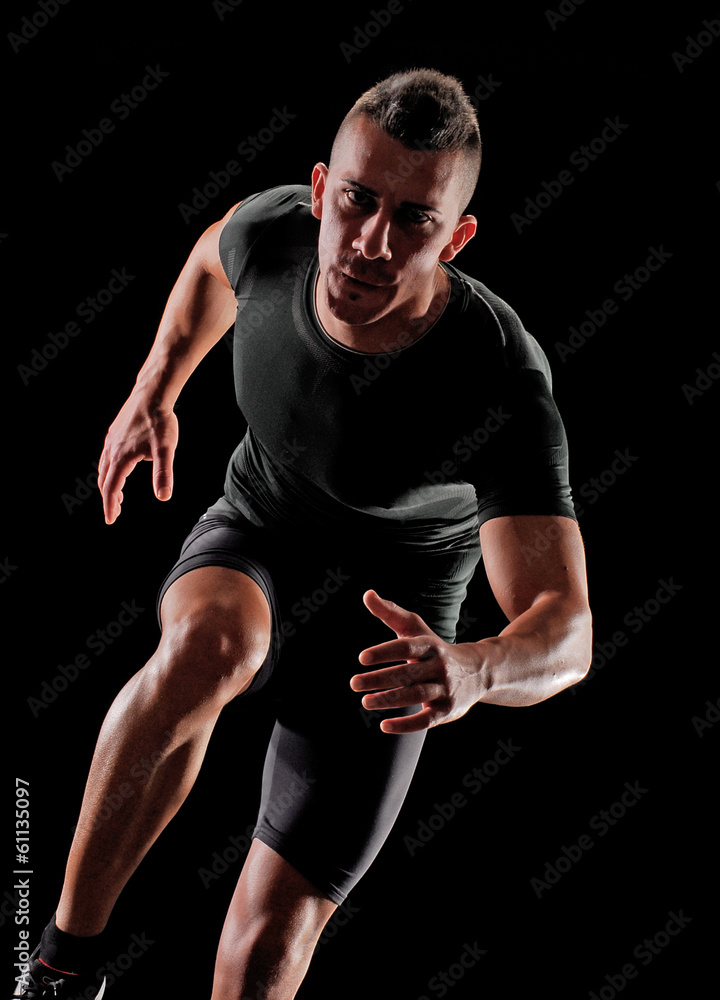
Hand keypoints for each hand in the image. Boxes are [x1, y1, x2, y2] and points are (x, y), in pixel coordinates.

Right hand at [98, 392, 178, 523]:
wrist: (152, 394)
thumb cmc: (159, 420)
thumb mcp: (165, 450)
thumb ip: (163, 474)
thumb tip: (163, 496)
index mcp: (121, 457)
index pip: (111, 488)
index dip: (110, 506)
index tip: (110, 520)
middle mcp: (111, 449)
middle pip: (104, 480)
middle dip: (108, 497)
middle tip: (115, 511)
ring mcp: (111, 440)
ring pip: (104, 467)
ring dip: (109, 483)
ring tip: (119, 495)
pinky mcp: (115, 433)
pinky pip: (107, 456)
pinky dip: (110, 469)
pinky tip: (122, 468)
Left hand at [350, 590, 485, 734]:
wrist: (477, 671)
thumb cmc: (434, 649)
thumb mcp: (416, 630)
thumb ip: (391, 612)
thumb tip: (367, 594)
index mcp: (429, 646)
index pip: (406, 647)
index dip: (385, 652)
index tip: (362, 657)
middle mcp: (439, 666)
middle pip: (407, 673)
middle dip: (379, 679)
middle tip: (354, 683)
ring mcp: (444, 689)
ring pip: (415, 696)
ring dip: (389, 700)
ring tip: (365, 702)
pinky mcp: (446, 710)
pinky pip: (425, 720)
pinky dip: (405, 725)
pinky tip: (384, 725)